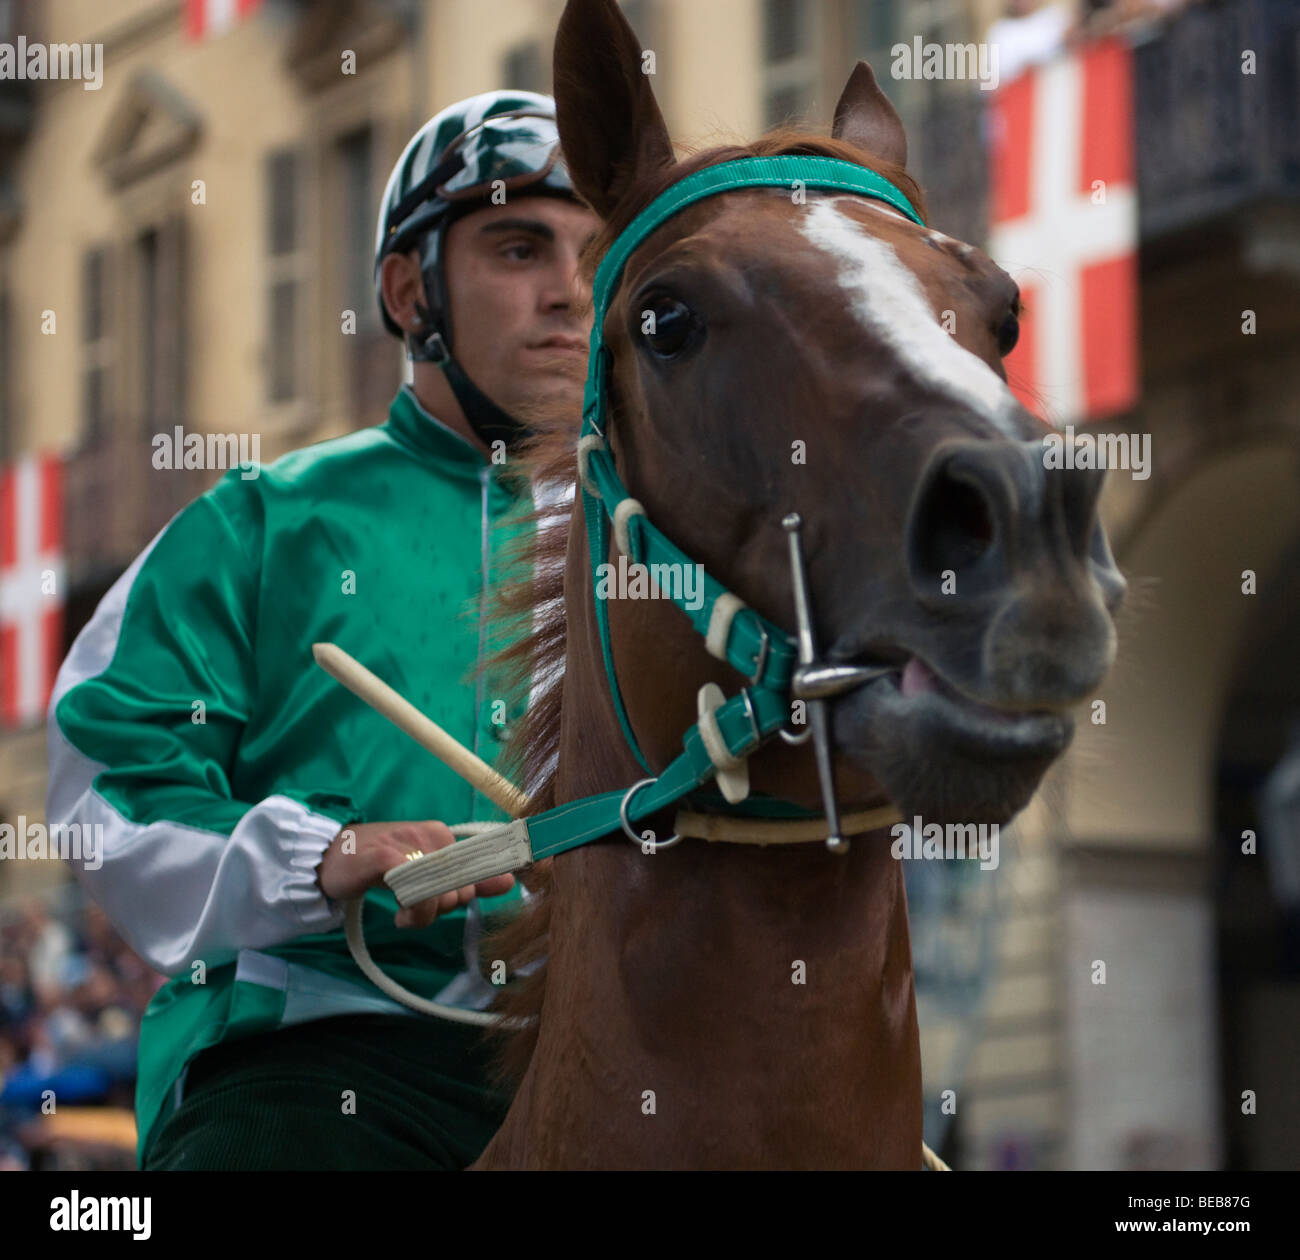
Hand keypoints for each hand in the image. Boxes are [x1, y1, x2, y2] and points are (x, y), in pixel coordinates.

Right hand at [315, 821, 515, 929]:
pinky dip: (412, 910)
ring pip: (441, 891)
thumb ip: (466, 877)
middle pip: (460, 886)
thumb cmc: (377, 865)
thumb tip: (510, 882)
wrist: (327, 858)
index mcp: (442, 834)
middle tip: (415, 908)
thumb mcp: (425, 871)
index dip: (463, 895)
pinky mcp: (385, 856)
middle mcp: (430, 833)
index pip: (476, 871)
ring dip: (424, 915)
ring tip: (405, 913)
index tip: (443, 903)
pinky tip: (400, 915)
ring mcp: (408, 842)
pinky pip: (416, 889)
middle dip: (442, 908)